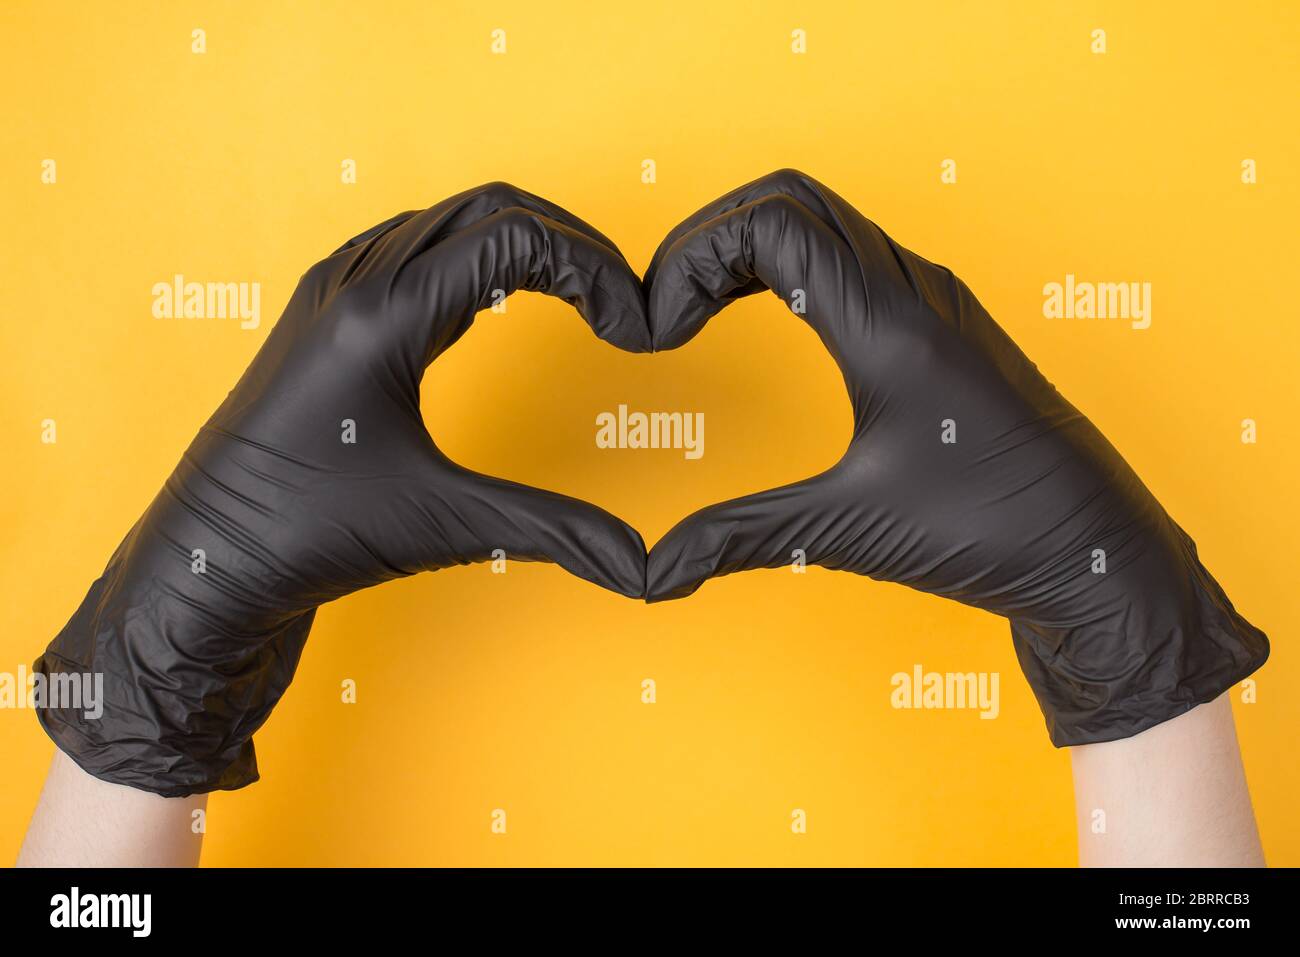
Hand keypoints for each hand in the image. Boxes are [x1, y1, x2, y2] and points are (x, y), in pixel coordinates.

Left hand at [35, 183, 651, 794]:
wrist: (203, 563)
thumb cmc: (302, 536)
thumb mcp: (442, 526)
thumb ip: (555, 531)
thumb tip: (644, 564)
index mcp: (381, 314)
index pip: (514, 239)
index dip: (592, 271)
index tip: (630, 326)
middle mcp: (353, 282)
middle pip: (487, 208)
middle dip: (568, 243)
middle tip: (619, 299)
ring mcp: (332, 290)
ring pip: (447, 219)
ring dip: (521, 243)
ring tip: (577, 296)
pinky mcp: (324, 314)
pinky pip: (411, 245)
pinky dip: (472, 255)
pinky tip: (496, 303)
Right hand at [642, 169, 1267, 744]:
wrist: (1099, 554)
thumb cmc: (997, 530)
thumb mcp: (852, 529)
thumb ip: (742, 537)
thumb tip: (659, 570)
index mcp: (888, 323)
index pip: (770, 223)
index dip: (693, 257)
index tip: (661, 328)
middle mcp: (916, 289)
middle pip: (791, 199)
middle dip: (711, 238)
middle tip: (668, 303)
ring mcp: (937, 301)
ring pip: (827, 219)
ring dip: (753, 246)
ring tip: (702, 306)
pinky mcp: (947, 325)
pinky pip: (858, 254)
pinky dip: (795, 264)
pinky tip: (775, 318)